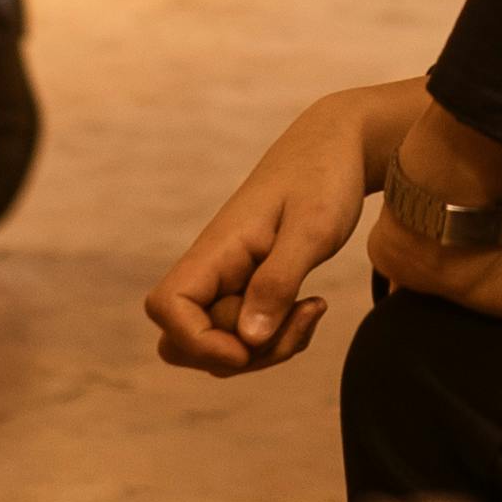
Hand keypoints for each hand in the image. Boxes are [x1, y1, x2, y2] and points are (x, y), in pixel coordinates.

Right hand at [145, 79, 421, 376]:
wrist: (335, 146)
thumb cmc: (324, 178)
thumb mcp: (312, 228)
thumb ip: (278, 281)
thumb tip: (247, 339)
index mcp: (216, 248)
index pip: (165, 307)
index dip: (197, 340)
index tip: (251, 340)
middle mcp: (212, 269)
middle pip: (186, 341)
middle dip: (242, 355)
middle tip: (301, 318)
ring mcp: (229, 282)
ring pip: (219, 346)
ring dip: (267, 348)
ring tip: (314, 309)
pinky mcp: (250, 289)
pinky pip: (246, 335)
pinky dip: (279, 337)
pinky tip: (313, 305)